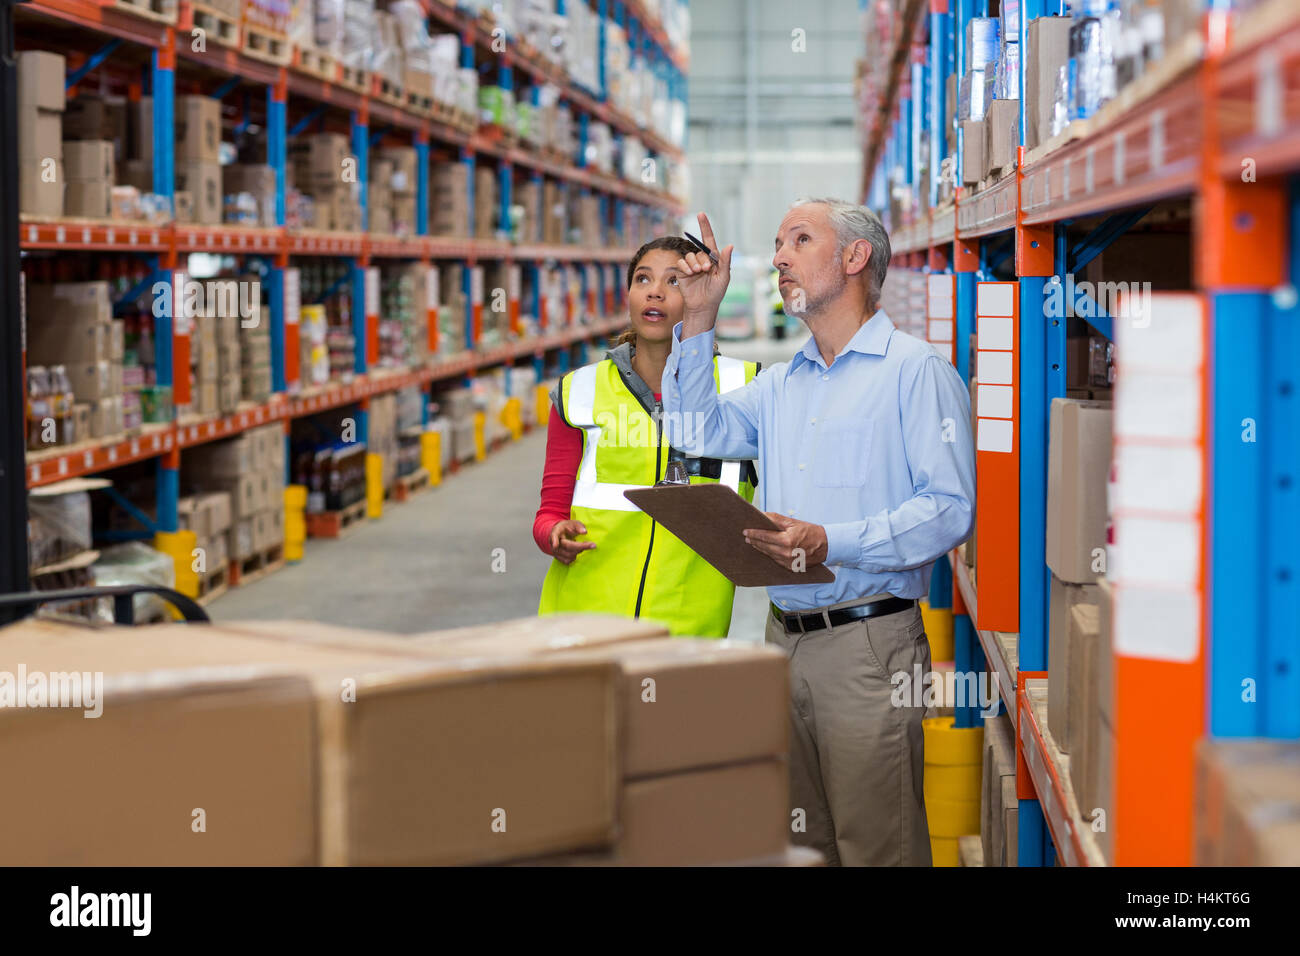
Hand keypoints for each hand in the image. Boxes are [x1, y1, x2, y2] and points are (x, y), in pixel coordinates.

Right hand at [550, 519, 596, 564]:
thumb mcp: (573, 523)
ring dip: (579, 551)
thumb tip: (584, 532)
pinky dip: (574, 557)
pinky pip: (567, 561)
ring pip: (569, 555)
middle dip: (581, 546)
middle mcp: (553, 542)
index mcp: (556, 531)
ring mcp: (555, 551)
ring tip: (582, 546)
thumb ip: (579, 526)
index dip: (554, 541)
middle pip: (567, 547)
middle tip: (592, 544)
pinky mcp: (558, 558)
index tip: (555, 545)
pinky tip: (577, 551)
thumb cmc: (567, 528)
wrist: (561, 534)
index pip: (554, 536)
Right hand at [676, 212, 733, 336]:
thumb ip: (725, 261)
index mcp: (714, 258)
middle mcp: (702, 259)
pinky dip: (685, 266)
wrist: (703, 305)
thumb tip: (729, 245)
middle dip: (703, 258)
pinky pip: (681, 262)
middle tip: (706, 269)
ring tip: (698, 272)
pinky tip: (690, 273)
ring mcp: (691, 265)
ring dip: (694, 263)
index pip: (708, 239)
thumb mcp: (724, 277)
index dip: (705, 226)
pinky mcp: (682, 271)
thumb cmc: (716, 292)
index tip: (701, 214)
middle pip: (699, 250)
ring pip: (690, 255)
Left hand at [743, 514, 827, 570]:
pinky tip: (765, 549)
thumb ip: (776, 519)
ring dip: (760, 548)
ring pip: (768, 554)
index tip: (745, 531)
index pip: (764, 537)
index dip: (753, 534)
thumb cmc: (811, 532)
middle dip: (754, 541)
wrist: (826, 546)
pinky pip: (775, 560)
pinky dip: (770, 554)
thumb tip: (762, 515)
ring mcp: (788, 562)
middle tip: (746, 537)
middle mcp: (786, 553)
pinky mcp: (790, 568)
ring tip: (753, 542)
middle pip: (764, 547)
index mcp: (787, 541)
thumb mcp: (793, 522)